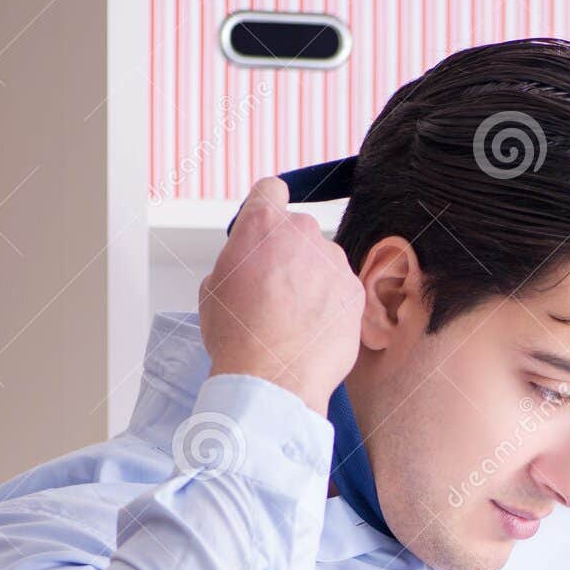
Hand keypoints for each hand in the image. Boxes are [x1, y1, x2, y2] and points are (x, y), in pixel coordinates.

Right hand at [198, 177, 365, 415]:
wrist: (275, 379)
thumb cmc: (239, 337)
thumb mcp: (213, 287)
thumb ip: (237, 261)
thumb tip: (250, 266)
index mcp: (262, 224)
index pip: (270, 190)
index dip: (266, 208)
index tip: (266, 230)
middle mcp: (303, 233)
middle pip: (299, 231)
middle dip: (289, 253)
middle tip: (274, 289)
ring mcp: (334, 262)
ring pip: (323, 261)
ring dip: (312, 279)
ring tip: (295, 318)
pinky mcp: (356, 291)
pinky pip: (341, 288)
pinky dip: (332, 304)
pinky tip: (315, 329)